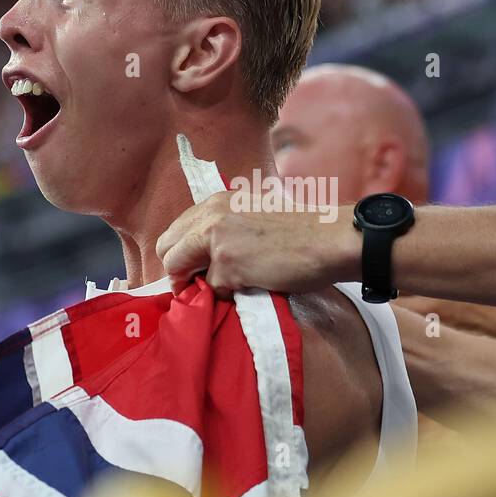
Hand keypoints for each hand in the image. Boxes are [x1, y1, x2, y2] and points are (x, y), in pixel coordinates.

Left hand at [156, 192, 358, 297]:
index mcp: (215, 202)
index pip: (174, 232)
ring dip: (201, 285)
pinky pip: (211, 290)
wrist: (328, 239)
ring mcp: (217, 240)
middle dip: (178, 272)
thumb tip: (199, 258)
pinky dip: (228, 294)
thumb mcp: (251, 216)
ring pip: (181, 272)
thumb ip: (222, 229)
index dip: (179, 255)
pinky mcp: (228, 264)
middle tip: (199, 285)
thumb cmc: (299, 231)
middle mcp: (210, 215)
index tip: (192, 270)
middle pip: (166, 250)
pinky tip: (251, 285)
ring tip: (229, 285)